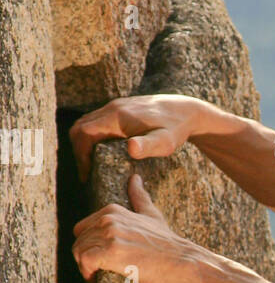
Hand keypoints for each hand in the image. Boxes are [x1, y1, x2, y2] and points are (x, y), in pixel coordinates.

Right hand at [69, 93, 203, 182]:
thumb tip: (132, 147)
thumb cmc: (176, 129)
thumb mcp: (165, 142)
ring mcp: (115, 107)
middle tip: (86, 173)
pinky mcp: (120, 109)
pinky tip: (103, 153)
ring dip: (84, 144)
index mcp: (117, 116)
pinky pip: (97, 122)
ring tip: (92, 166)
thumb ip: (148, 146)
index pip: (84, 133)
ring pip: (86, 123)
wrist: (187, 110)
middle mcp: (112, 108)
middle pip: (79, 127)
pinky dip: (93, 137)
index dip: (80, 154)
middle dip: (78, 150)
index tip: (87, 175)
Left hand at [72, 173, 188, 282]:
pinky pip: (84, 261)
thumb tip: (135, 178)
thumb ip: (140, 197)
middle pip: (79, 241)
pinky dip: (86, 273)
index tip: (98, 258)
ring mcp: (109, 235)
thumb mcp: (152, 215)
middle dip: (84, 258)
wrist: (180, 260)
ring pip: (79, 251)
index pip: (83, 229)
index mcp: (112, 210)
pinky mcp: (109, 252)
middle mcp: (108, 219)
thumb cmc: (167, 243)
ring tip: (95, 277)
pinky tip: (95, 280)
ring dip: (84, 267)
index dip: (88, 245)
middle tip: (95, 272)